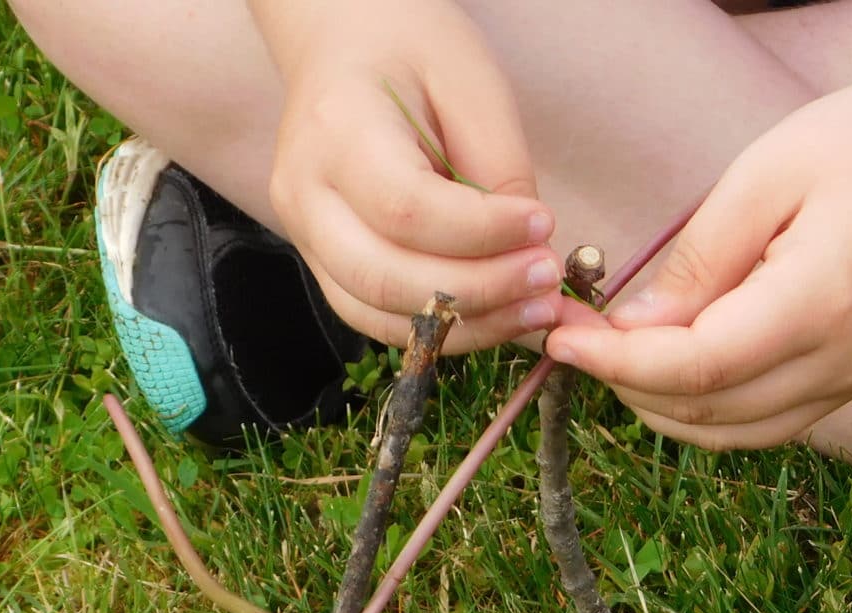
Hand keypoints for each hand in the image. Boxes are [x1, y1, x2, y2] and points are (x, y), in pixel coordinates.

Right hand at [258, 0, 566, 348]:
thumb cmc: (412, 51)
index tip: (544, 225)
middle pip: (386, 277)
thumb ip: (498, 170)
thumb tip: (527, 253)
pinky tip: (498, 314)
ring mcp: (305, 235)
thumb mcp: (471, 86)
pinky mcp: (324, 264)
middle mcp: (305, 192)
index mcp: (337, 130)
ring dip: (467, 326)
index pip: (408, 209)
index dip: (483, 234)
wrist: (347, 43)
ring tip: (535, 308)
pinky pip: (380, 320)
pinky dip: (444, 330)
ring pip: (380, 315)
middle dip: (479, 292)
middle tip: (546, 279)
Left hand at [546, 81, 851, 448]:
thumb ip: (697, 262)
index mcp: (818, 306)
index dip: (616, 362)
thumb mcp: (765, 176)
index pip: (695, 369)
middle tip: (575, 334)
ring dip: (664, 406)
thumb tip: (630, 329)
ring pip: (735, 432)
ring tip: (616, 351)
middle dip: (627, 384)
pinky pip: (768, 421)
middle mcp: (842, 363)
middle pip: (707, 413)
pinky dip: (710, 409)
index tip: (559, 335)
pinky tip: (674, 363)